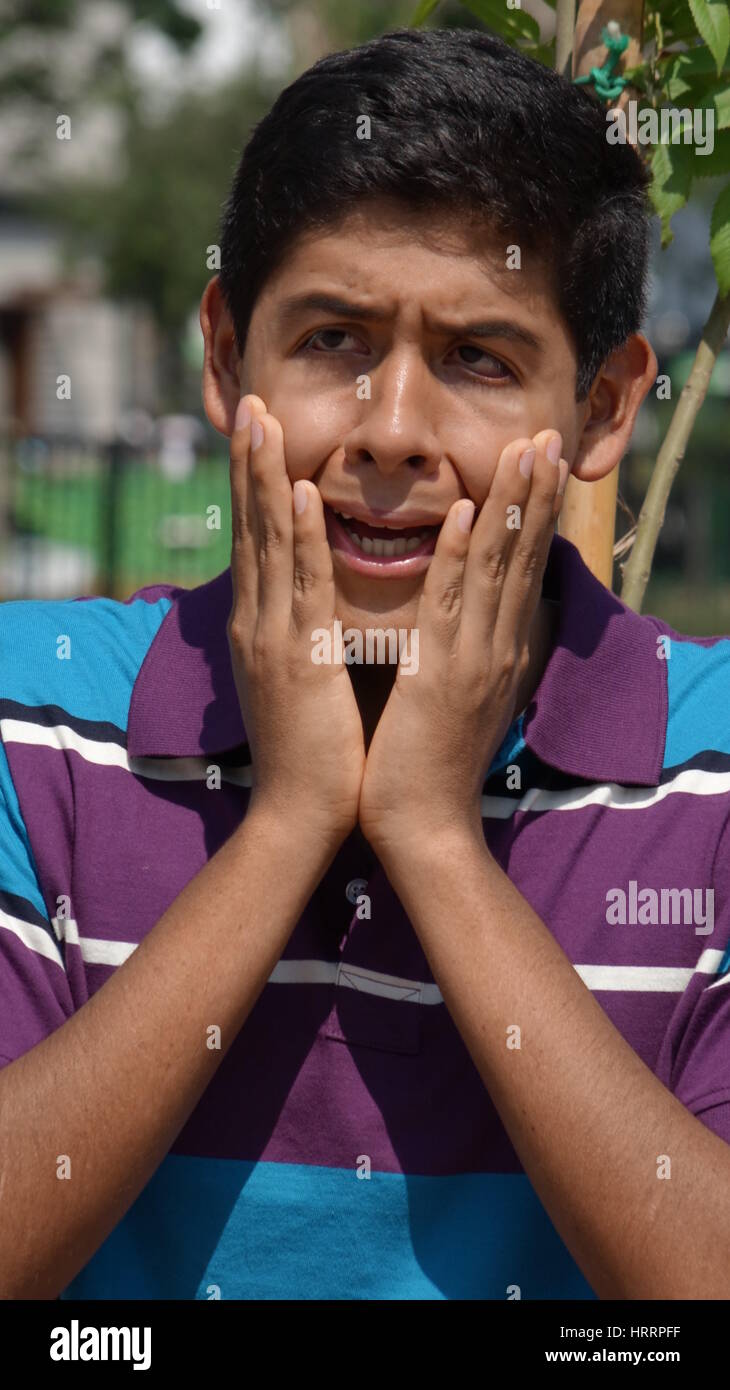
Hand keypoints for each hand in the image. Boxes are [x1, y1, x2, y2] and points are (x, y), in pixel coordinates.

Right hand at [226, 394, 365, 845]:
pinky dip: (299, 538)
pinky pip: (302, 587)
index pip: (258, 542)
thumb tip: (324, 605)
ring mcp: (272, 639)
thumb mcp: (306, 681)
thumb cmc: (318, 752)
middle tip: (249, 403)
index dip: (255, 485)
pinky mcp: (300, 660)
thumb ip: (309, 636)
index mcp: (264, 628)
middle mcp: (258, 623)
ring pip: (270, 545)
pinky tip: (301, 494)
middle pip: (252, 528)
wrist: (302, 815)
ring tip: (264, 420)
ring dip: (268, 478)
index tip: (258, 436)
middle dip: (250, 464)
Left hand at [358, 431, 567, 856]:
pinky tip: (471, 513)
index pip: (521, 568)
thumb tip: (476, 621)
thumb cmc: (427, 764)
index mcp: (496, 650)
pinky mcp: (441, 677)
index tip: (541, 462)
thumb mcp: (457, 697)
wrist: (423, 828)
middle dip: (535, 493)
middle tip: (549, 437)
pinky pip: (453, 606)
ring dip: (511, 506)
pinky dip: (463, 557)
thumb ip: (468, 651)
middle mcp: (496, 648)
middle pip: (522, 557)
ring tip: (525, 452)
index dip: (533, 512)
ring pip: (498, 570)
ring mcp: (474, 660)